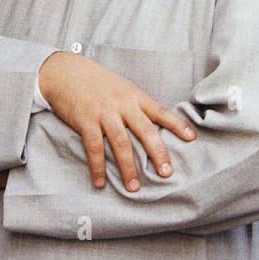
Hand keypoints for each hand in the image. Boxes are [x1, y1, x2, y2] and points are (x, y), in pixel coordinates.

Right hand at [38, 51, 195, 191]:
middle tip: (166, 173)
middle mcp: (122, 105)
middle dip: (158, 153)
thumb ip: (137, 106)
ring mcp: (104, 113)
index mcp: (135, 96)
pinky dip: (98, 167)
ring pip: (121, 143)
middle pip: (145, 131)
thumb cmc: (97, 83)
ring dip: (128, 167)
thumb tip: (156, 126)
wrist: (66, 72)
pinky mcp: (85, 121)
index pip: (161, 111)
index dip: (177, 125)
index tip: (192, 138)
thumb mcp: (122, 88)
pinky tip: (100, 182)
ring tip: (134, 187)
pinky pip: (94, 148)